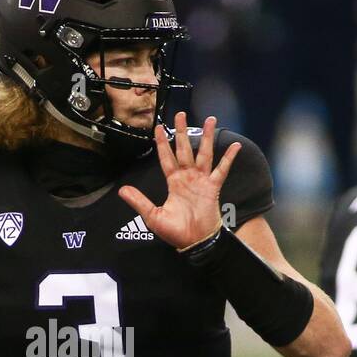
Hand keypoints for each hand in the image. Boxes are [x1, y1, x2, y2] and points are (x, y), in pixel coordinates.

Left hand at [117, 112, 241, 250]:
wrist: (195, 241)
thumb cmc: (175, 231)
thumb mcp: (153, 216)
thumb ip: (139, 201)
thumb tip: (121, 190)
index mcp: (173, 182)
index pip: (166, 158)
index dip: (163, 144)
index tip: (158, 128)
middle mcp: (187, 177)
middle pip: (184, 149)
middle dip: (182, 132)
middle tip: (180, 114)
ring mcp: (201, 180)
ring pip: (203, 154)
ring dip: (206, 137)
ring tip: (210, 119)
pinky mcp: (213, 187)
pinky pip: (221, 170)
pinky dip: (228, 158)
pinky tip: (234, 146)